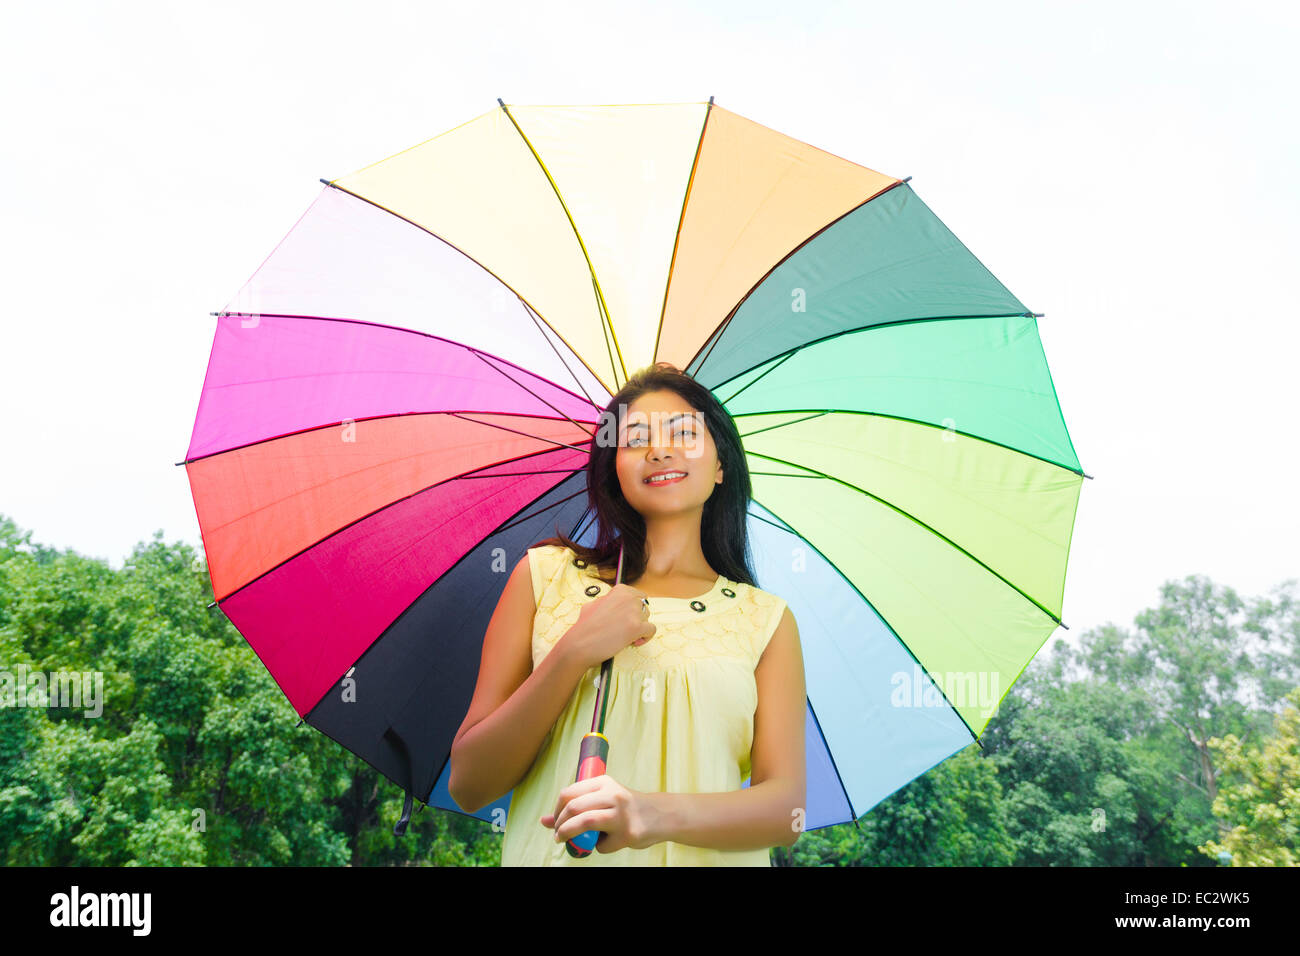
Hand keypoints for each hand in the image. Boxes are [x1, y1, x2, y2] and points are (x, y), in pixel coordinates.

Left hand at [540, 774, 657, 852]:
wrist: (660, 815)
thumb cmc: (626, 808)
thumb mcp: (603, 799)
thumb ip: (577, 806)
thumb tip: (543, 821)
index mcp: (604, 782)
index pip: (568, 793)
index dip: (556, 810)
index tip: (555, 821)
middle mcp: (612, 795)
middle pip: (573, 807)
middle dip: (559, 824)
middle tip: (558, 835)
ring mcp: (620, 814)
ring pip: (584, 823)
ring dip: (568, 834)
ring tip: (564, 840)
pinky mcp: (627, 834)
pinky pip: (602, 845)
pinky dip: (598, 848)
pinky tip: (607, 843)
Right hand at [561, 584, 656, 670]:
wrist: (579, 643)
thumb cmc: (585, 626)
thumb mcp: (594, 604)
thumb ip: (610, 601)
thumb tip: (619, 602)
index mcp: (619, 590)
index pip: (639, 595)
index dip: (634, 608)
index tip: (627, 616)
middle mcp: (628, 598)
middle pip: (644, 607)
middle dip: (637, 617)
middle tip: (624, 628)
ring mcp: (633, 612)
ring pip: (647, 618)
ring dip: (640, 627)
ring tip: (626, 636)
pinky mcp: (637, 627)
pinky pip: (651, 630)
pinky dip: (646, 637)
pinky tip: (634, 642)